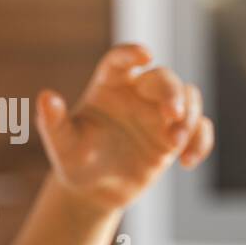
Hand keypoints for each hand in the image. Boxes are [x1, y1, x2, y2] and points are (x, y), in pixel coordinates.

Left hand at [36, 43, 214, 214]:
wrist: (94, 190)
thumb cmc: (75, 162)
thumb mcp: (62, 145)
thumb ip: (53, 122)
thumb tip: (44, 97)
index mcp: (109, 85)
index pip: (121, 60)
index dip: (132, 53)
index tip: (144, 55)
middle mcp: (137, 93)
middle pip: (163, 78)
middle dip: (172, 93)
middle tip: (172, 115)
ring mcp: (159, 114)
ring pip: (188, 98)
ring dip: (190, 116)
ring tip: (176, 143)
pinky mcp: (174, 136)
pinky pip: (199, 129)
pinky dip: (201, 141)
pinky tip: (188, 162)